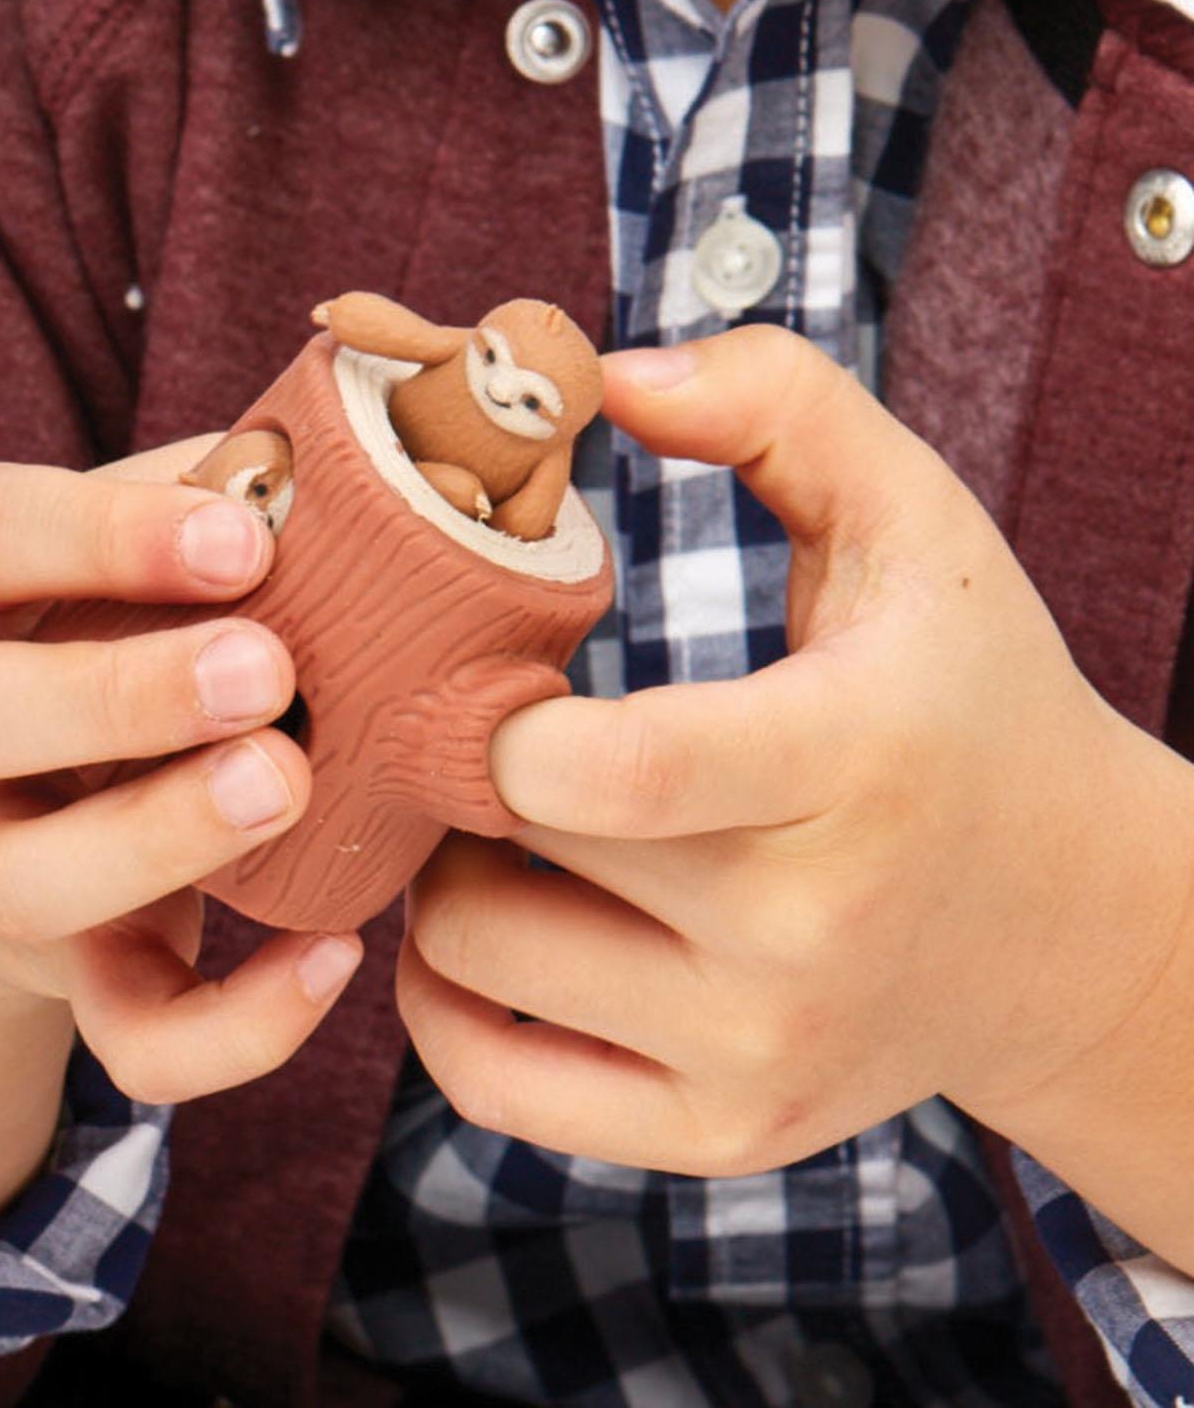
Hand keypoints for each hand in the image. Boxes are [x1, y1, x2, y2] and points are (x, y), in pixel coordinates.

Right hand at [0, 436, 360, 1241]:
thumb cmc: (64, 629)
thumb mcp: (85, 545)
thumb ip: (190, 491)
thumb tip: (344, 460)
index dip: (98, 534)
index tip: (240, 535)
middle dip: (121, 695)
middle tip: (266, 667)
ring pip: (28, 886)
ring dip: (162, 837)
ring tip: (288, 775)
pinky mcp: (61, 975)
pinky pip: (125, 1038)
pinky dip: (234, 1027)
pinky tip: (336, 955)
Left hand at [399, 327, 1193, 1211]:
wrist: (1063, 922)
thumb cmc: (968, 702)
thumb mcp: (915, 524)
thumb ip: (777, 404)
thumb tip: (609, 374)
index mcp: (853, 762)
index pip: (620, 769)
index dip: (502, 723)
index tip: (496, 678)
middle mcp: (807, 934)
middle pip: (510, 845)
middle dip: (463, 769)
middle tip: (487, 731)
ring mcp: (759, 1054)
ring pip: (475, 958)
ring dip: (446, 873)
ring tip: (499, 824)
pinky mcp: (722, 1133)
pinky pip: (492, 1087)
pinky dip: (444, 1003)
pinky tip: (485, 926)